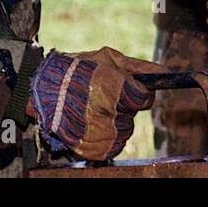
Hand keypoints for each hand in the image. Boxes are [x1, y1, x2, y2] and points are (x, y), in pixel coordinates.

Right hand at [29, 47, 165, 160]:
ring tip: (93, 108)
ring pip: (124, 130)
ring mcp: (99, 133)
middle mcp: (108, 113)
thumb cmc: (77, 69)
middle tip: (102, 96)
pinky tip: (91, 123)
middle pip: (132, 114)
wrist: (43, 90)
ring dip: (114, 121)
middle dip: (122, 105)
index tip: (127, 88)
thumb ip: (138, 68)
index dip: (136, 91)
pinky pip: (113, 146)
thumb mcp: (107, 58)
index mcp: (114, 88)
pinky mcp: (92, 148)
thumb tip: (164, 72)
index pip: (143, 97)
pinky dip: (106, 137)